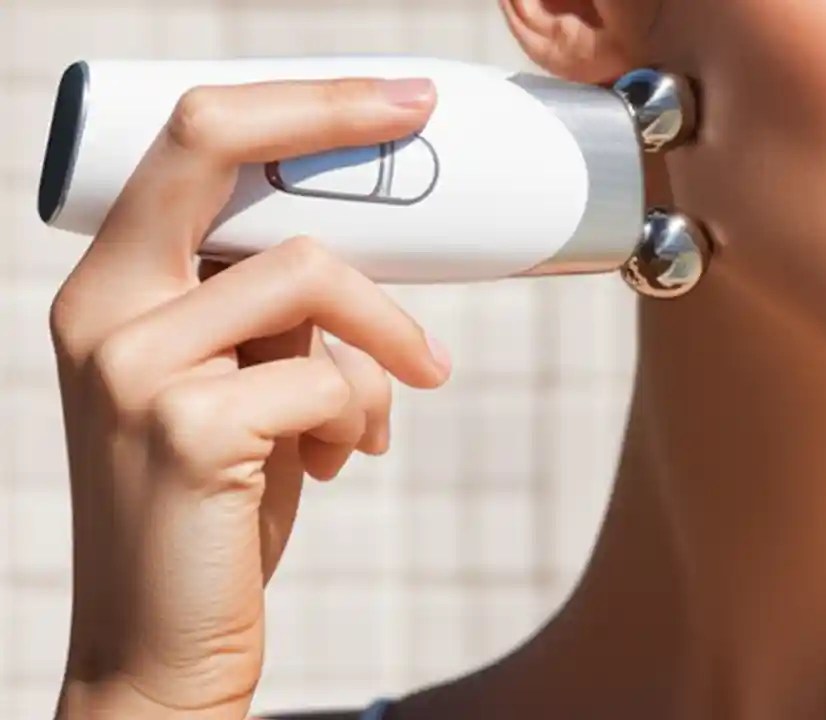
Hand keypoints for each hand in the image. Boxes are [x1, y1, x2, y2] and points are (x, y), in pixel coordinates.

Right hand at [48, 77, 449, 718]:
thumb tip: (370, 255)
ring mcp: (137, 368)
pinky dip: (362, 416)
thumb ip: (269, 315)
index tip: (392, 97)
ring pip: (310, 277)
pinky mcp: (191, 431)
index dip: (296, 103)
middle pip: (220, 151)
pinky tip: (347, 459)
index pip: (189, 143)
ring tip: (385, 411)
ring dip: (384, 339)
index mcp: (109, 287)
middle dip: (336, 119)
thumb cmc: (219, 503)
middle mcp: (103, 311)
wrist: (165, 640)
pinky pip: (330, 379)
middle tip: (423, 119)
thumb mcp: (234, 387)